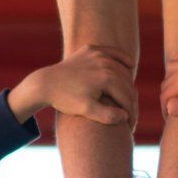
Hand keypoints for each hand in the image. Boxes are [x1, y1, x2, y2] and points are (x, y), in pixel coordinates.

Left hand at [9, 49, 137, 126]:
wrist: (45, 83)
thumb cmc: (65, 99)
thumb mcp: (86, 110)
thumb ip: (107, 115)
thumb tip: (125, 116)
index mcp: (107, 78)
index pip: (127, 98)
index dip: (131, 114)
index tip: (130, 127)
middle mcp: (105, 62)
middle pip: (127, 85)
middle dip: (131, 103)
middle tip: (131, 118)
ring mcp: (99, 54)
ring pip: (122, 70)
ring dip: (128, 85)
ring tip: (128, 101)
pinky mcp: (92, 49)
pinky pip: (113, 52)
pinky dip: (122, 58)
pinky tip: (130, 65)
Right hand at [160, 45, 177, 127]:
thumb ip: (175, 108)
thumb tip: (167, 102)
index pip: (165, 94)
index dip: (165, 108)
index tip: (168, 118)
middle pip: (167, 80)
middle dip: (169, 95)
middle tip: (174, 106)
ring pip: (174, 65)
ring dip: (173, 77)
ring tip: (177, 91)